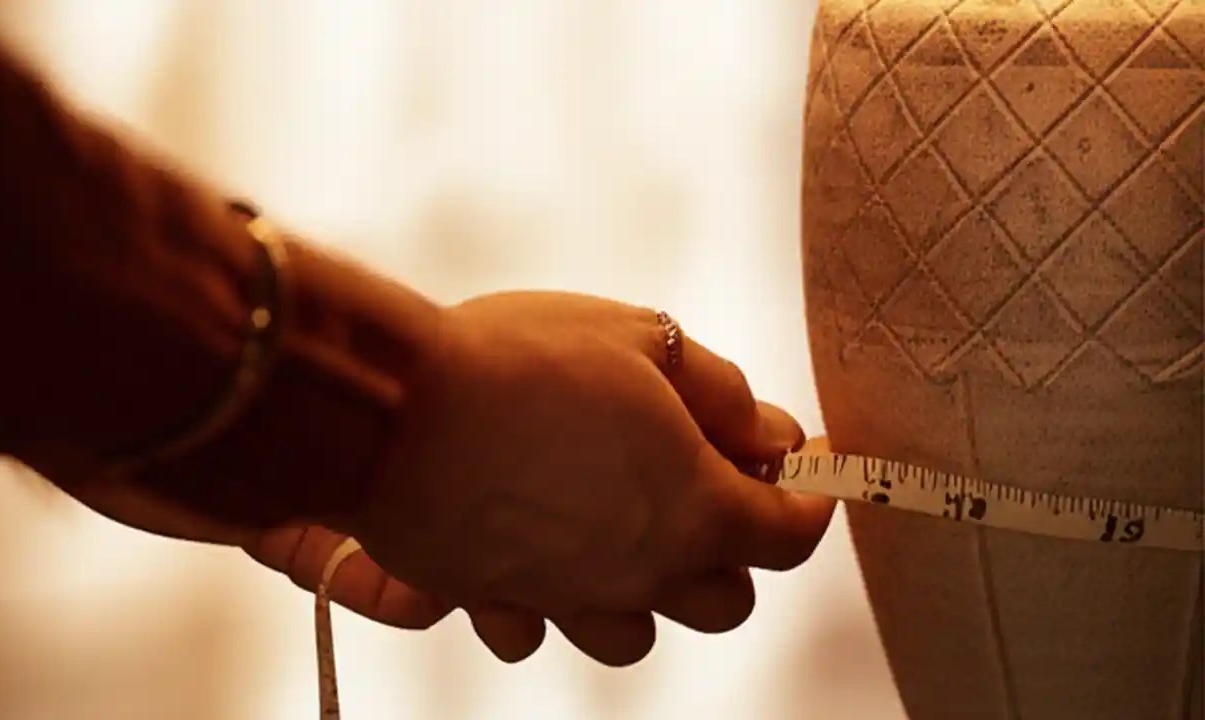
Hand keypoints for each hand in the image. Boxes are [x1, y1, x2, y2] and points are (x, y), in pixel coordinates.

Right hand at [337, 291, 833, 664]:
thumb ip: (721, 393)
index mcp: (694, 511)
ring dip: (647, 592)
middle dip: (733, 548)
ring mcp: (567, 598)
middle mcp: (640, 574)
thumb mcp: (644, 340)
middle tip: (706, 481)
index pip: (792, 536)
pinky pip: (537, 630)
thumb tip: (772, 436)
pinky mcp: (497, 602)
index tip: (808, 465)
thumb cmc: (526, 363)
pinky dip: (548, 603)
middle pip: (726, 602)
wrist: (400, 410)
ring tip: (620, 526)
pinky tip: (535, 551)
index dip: (814, 499)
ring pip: (638, 637)